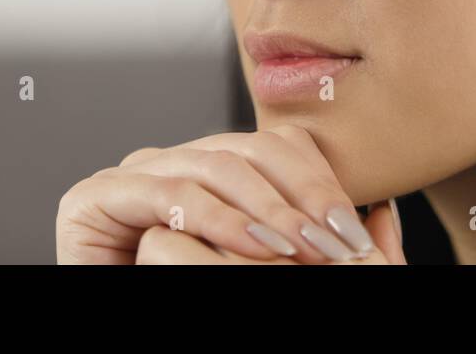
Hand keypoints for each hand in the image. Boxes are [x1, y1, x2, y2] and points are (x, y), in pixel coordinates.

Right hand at [56, 124, 402, 263]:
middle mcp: (174, 160)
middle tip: (337, 240)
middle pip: (250, 149)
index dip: (319, 180)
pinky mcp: (95, 196)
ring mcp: (133, 173)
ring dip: (267, 209)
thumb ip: (312, 235)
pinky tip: (252, 246)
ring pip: (215, 166)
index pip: (276, 148)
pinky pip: (169, 193)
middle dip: (302, 194)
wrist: (115, 327)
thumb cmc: (189, 295)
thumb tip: (380, 214)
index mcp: (212, 168)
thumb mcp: (266, 263)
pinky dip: (217, 219)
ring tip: (301, 247)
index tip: (354, 228)